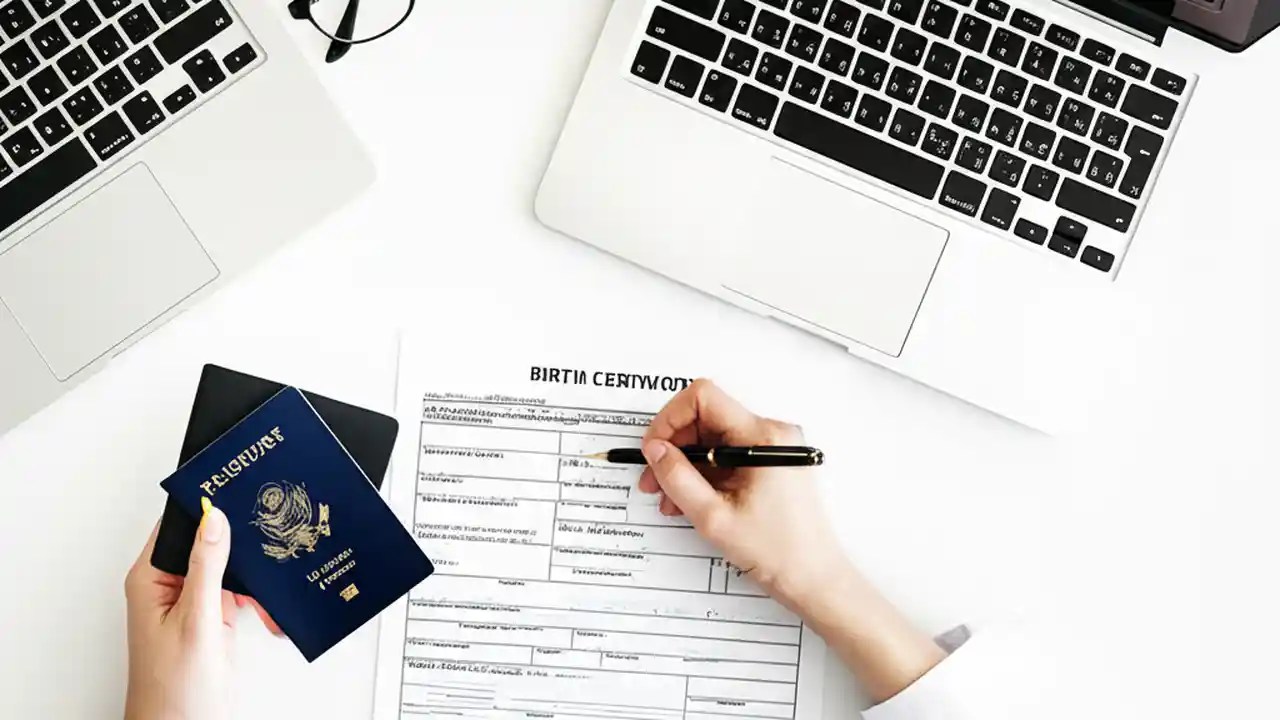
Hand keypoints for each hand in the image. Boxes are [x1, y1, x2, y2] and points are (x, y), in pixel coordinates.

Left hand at [123, 508, 281, 719]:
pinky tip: (272, 606)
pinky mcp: (210, 618)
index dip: (204, 506)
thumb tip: (214, 519)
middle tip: (267, 531)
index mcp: (150, 581)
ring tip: (275, 574)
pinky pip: (239, 592)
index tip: (233, 490)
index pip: (177, 526)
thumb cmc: (174, 691)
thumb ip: (207, 568)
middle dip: (240, 542)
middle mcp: (168, 587)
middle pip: (207, 542)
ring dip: (254, 574)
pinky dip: (259, 597)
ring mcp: (191, 603)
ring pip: (228, 567)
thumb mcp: (196, 621)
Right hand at [639, 380, 944, 702]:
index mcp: (763, 438)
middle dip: (673, 447)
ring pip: (713, 439)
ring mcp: (773, 448)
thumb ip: (677, 478)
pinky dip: (704, 474)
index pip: (704, 397)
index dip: (670, 418)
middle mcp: (772, 434)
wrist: (814, 578)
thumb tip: (654, 450)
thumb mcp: (713, 517)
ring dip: (685, 464)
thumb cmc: (779, 552)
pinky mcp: (771, 462)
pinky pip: (727, 455)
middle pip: (705, 418)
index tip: (655, 446)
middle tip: (654, 478)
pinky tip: (690, 500)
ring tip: (670, 497)